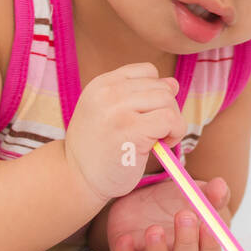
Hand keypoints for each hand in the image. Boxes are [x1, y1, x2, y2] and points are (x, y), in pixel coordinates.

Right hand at [64, 62, 186, 200]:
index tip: (148, 114)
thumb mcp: (111, 113)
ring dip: (173, 123)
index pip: (147, 71)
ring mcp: (118, 110)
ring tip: (158, 139)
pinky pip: (170, 120)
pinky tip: (161, 145)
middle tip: (156, 132)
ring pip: (168, 102)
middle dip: (168, 110)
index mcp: (102, 84)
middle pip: (162, 87)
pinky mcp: (130, 130)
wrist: (75, 179)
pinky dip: (175, 133)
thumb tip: (173, 83)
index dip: (156, 92)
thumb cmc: (98, 149)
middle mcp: (108, 92)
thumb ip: (140, 96)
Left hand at [102, 175, 232, 250]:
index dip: (210, 246)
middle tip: (184, 215)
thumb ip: (211, 192)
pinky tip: (126, 239)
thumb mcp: (196, 191)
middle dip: (186, 242)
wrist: (144, 198)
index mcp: (198, 247)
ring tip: (155, 229)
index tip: (209, 224)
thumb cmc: (176, 200)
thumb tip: (220, 188)